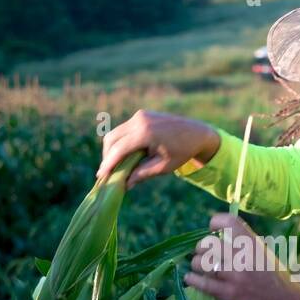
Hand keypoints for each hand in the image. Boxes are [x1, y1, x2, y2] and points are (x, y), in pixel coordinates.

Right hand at [96, 110, 221, 187]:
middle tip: (107, 173)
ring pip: (116, 133)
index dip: (108, 164)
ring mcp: (140, 115)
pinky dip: (121, 142)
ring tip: (114, 166)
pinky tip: (123, 156)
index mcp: (146, 132)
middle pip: (112, 139)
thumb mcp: (163, 167)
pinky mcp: (142, 115)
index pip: (119, 149)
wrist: (197, 133)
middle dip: (107, 156)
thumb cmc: (183, 152)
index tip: (101, 176)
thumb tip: (124, 184)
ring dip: (113, 149)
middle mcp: (140, 120)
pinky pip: (125, 130)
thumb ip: (141, 174)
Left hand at [184, 214, 299, 299]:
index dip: (215, 223)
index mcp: (252, 243)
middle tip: (203, 253)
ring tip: (200, 267)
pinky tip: (191, 279)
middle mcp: (243, 256)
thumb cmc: (275, 277)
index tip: (212, 229)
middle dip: (201, 248)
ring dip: (197, 264)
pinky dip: (192, 279)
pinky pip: (202, 283)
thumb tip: (217, 235)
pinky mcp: (229, 294)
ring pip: (202, 263)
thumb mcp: (263, 252)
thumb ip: (243, 243)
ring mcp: (235, 276)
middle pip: (207, 243)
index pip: (227, 222)